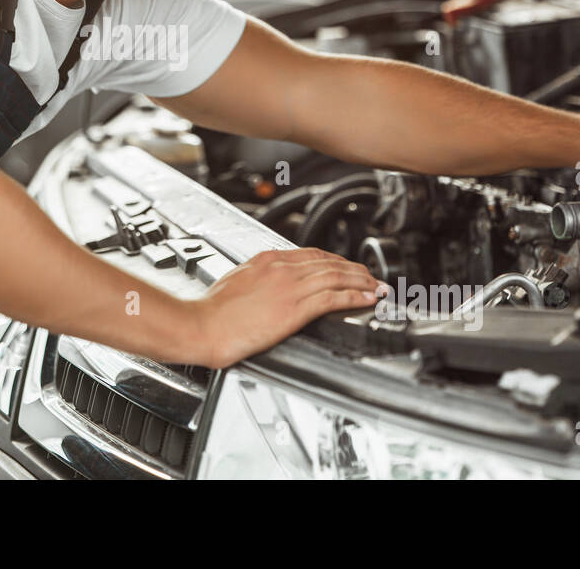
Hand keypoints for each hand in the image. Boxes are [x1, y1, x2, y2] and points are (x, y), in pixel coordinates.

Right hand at [190, 248, 385, 369]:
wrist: (203, 325)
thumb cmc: (213, 310)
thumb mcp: (237, 281)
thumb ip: (258, 278)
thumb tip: (268, 284)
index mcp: (268, 260)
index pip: (311, 255)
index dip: (335, 261)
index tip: (346, 268)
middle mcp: (282, 269)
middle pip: (329, 263)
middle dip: (354, 269)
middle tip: (371, 276)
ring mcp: (290, 287)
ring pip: (337, 277)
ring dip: (362, 282)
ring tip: (376, 287)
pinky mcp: (295, 309)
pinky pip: (333, 298)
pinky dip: (355, 297)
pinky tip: (366, 299)